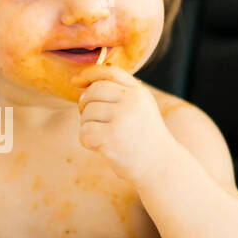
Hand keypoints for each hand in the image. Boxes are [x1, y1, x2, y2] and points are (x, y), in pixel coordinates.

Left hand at [70, 66, 170, 183]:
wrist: (160, 165)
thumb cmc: (143, 136)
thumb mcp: (139, 107)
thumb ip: (118, 92)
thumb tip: (79, 80)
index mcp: (138, 92)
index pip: (109, 72)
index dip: (89, 74)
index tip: (76, 81)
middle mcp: (131, 101)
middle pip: (92, 92)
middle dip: (85, 105)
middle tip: (93, 120)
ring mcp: (122, 119)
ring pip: (86, 113)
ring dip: (87, 126)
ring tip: (103, 136)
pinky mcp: (111, 138)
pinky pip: (84, 132)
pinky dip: (86, 141)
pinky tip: (98, 147)